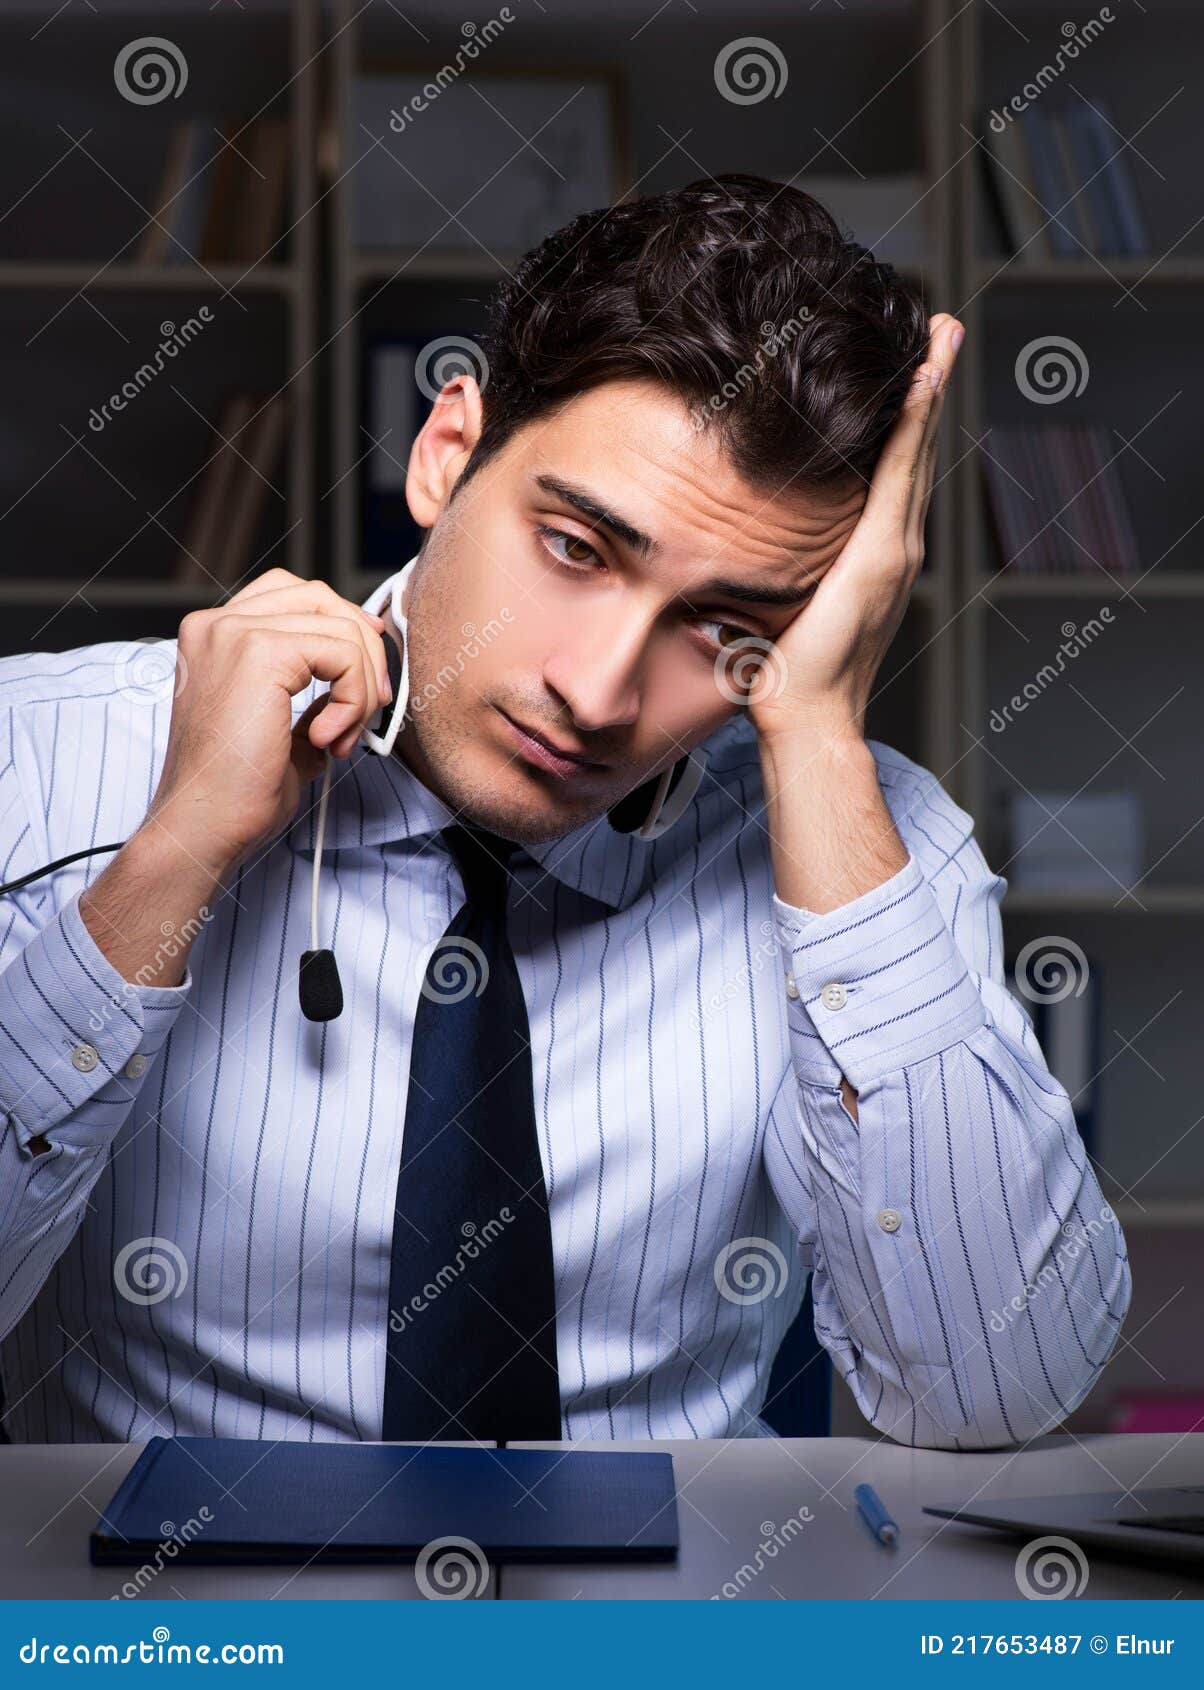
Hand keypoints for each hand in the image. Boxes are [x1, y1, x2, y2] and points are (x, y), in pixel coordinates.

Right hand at [142, 568, 393, 873]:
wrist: (204, 825)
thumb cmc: (238, 788)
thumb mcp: (281, 722)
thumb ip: (313, 690)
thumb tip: (365, 672)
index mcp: (214, 635)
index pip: (293, 594)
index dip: (341, 623)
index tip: (366, 670)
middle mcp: (216, 623)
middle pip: (320, 598)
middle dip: (362, 650)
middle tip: (370, 708)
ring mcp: (233, 632)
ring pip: (340, 628)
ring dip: (361, 688)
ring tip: (341, 739)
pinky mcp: (259, 653)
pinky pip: (343, 654)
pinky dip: (353, 699)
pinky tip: (328, 738)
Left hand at [744, 313, 962, 744]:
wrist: (806, 718)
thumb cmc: (784, 676)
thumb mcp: (778, 602)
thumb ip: (772, 570)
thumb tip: (730, 548)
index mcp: (873, 556)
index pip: (892, 472)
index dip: (903, 421)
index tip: (910, 370)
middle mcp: (896, 547)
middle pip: (915, 449)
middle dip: (929, 386)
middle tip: (941, 328)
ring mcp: (895, 549)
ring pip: (915, 451)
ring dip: (929, 389)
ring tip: (940, 334)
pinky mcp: (882, 555)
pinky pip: (900, 474)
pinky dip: (914, 425)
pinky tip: (921, 379)